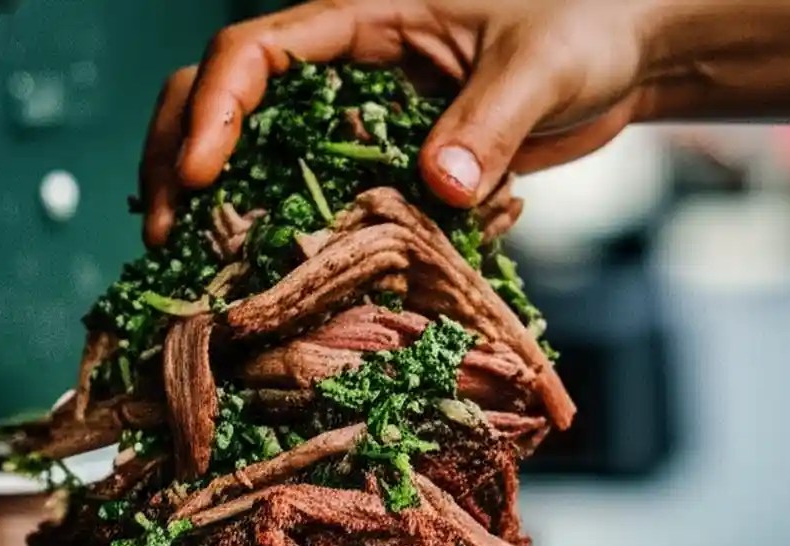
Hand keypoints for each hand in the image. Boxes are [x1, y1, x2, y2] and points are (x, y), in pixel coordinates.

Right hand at [141, 0, 656, 244]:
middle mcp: (344, 68)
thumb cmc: (585, 23)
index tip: (198, 173)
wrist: (622, 54)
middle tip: (167, 234)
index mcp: (362, 19)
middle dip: (179, 157)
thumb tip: (439, 188)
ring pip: (258, 152)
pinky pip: (317, 194)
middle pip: (223, 98)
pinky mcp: (385, 164)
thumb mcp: (538, 64)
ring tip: (192, 266)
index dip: (214, 108)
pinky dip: (283, 231)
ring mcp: (358, 119)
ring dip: (217, 204)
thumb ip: (488, 120)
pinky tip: (265, 275)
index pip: (255, 51)